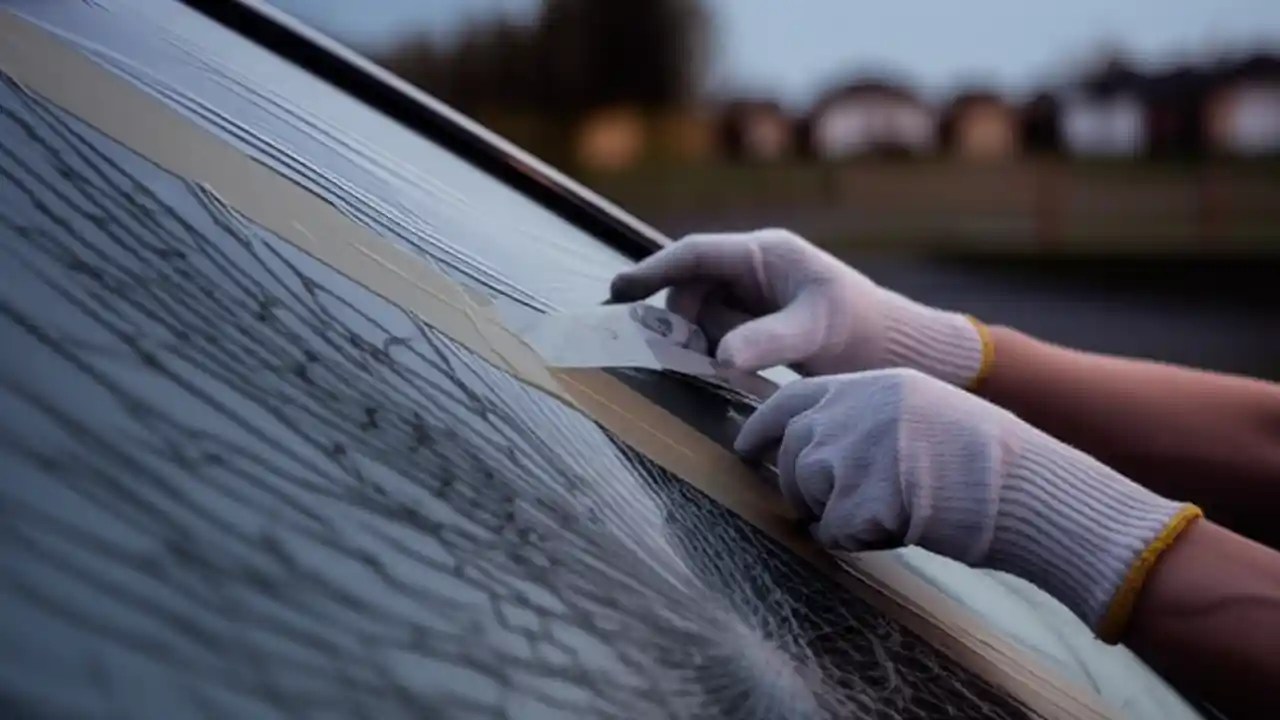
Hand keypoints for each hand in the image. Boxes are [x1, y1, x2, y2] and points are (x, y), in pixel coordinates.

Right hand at [610, 229, 986, 385]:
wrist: (897, 350)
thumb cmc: (862, 331)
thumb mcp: (814, 334)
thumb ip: (764, 342)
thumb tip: (716, 356)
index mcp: (765, 253)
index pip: (694, 254)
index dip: (652, 270)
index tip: (619, 290)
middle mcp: (755, 266)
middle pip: (692, 286)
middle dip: (681, 320)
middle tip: (683, 356)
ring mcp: (757, 292)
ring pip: (703, 310)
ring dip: (700, 338)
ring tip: (719, 366)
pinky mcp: (761, 318)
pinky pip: (721, 328)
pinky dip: (715, 347)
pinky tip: (729, 369)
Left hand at [735, 368, 1199, 640]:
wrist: (1024, 482)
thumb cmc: (984, 457)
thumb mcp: (919, 411)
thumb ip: (865, 417)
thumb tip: (811, 445)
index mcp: (868, 384)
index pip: (791, 401)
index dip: (763, 428)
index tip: (744, 448)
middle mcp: (850, 410)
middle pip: (793, 454)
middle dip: (805, 485)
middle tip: (851, 502)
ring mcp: (848, 451)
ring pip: (807, 493)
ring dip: (836, 512)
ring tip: (896, 507)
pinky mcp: (854, 496)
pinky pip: (832, 532)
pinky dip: (857, 539)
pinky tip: (902, 525)